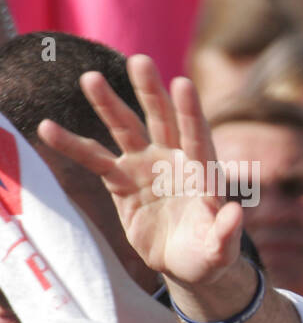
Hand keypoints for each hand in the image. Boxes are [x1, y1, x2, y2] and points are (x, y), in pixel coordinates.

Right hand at [36, 55, 243, 288]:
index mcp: (203, 173)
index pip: (198, 138)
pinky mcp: (122, 181)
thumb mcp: (220, 251)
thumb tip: (234, 212)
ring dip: (109, 105)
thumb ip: (225, 234)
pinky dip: (72, 145)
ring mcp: (147, 166)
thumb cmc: (208, 255)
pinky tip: (47, 128)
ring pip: (126, 129)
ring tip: (89, 79)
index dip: (190, 113)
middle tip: (140, 61)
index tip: (183, 84)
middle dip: (151, 93)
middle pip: (163, 121)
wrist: (184, 262)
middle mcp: (175, 160)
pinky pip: (94, 159)